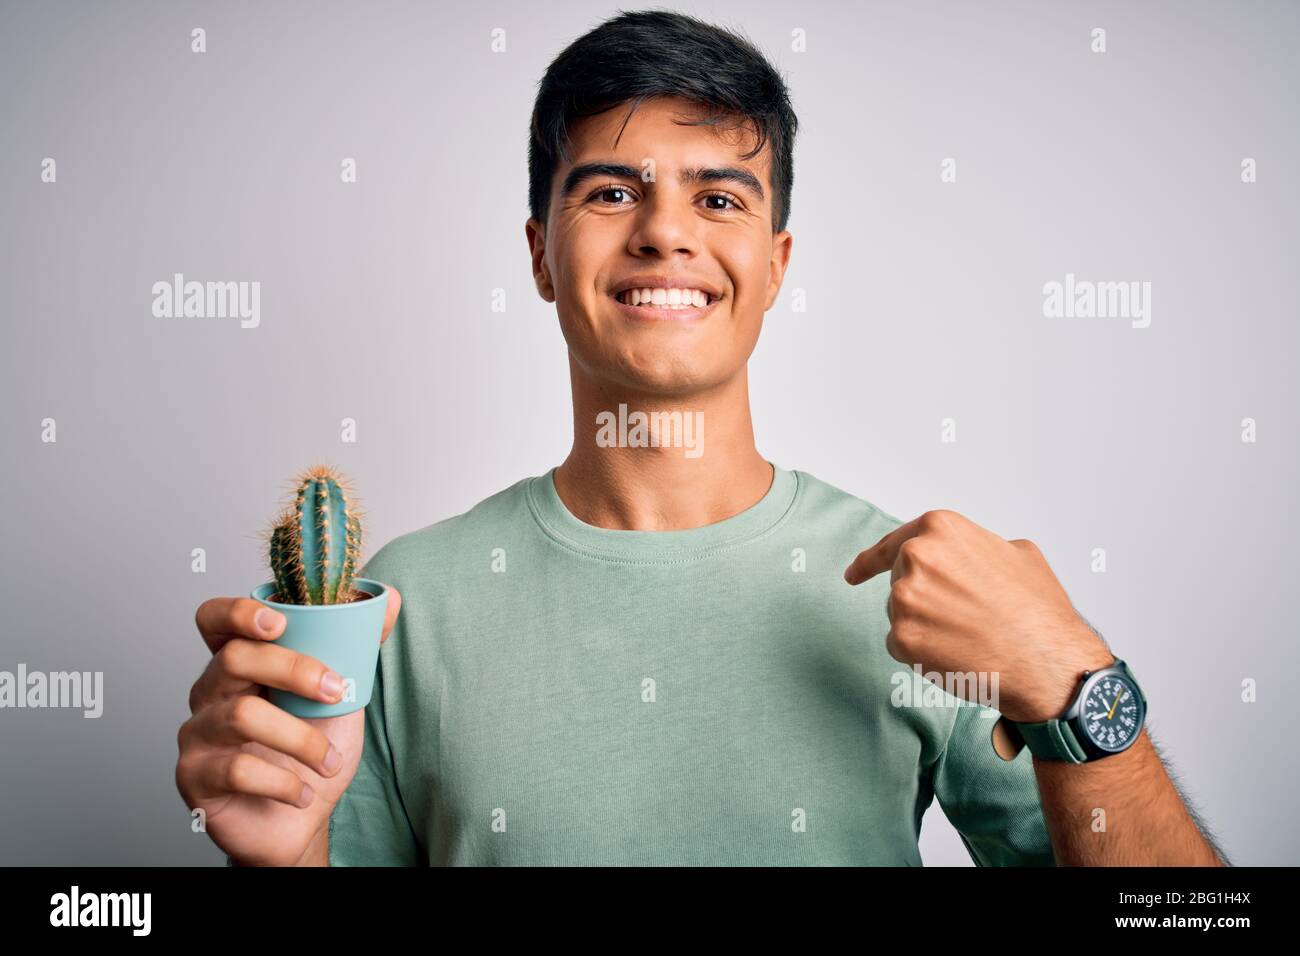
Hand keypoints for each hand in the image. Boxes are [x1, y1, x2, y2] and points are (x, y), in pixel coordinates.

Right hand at [175, 585, 401, 865]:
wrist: (301, 821)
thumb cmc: (314, 752)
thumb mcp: (342, 695)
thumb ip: (358, 645)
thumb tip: (391, 598)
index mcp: (240, 662)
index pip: (215, 619)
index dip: (239, 612)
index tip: (281, 621)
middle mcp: (209, 692)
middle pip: (235, 658)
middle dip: (295, 670)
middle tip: (336, 692)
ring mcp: (196, 734)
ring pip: (241, 715)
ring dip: (300, 739)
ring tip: (328, 762)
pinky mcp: (194, 777)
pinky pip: (237, 769)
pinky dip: (284, 781)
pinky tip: (303, 793)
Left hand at [843, 510, 1111, 722]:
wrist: (1048, 662)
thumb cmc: (1038, 610)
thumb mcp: (1016, 552)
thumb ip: (976, 546)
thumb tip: (963, 555)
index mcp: (940, 528)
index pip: (891, 543)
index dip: (869, 562)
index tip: (853, 574)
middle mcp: (915, 557)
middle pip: (901, 583)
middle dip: (925, 601)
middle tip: (963, 618)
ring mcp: (904, 598)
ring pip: (901, 615)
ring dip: (926, 627)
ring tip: (970, 634)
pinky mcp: (900, 637)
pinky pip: (902, 645)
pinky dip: (924, 653)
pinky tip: (957, 653)